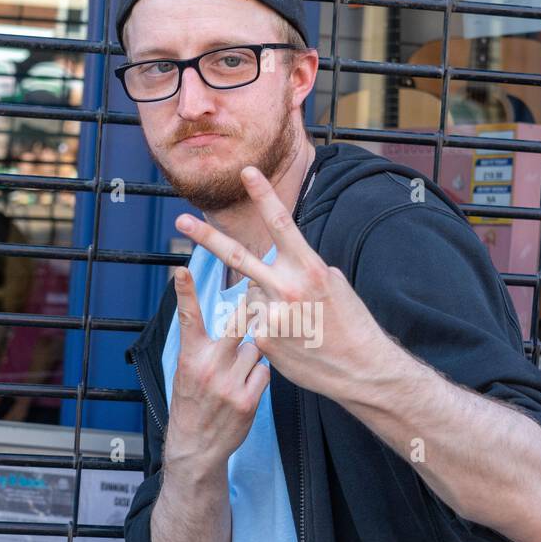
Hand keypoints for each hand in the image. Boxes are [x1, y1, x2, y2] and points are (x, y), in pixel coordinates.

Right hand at [165, 264, 270, 472]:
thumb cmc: (192, 402)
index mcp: (190, 357)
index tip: (180, 270)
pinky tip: (247, 388)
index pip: (187, 319)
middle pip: (237, 326)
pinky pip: (264, 373)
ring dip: (252, 356)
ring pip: (255, 350)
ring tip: (238, 373)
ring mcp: (229, 384)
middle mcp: (209, 367)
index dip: (184, 293)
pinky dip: (259, 377)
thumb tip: (230, 320)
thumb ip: (203, 347)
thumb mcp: (186, 371)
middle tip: (257, 297)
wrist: (195, 445)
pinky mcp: (248, 400)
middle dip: (250, 310)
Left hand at [174, 164, 385, 398]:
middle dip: (206, 237)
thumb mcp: (335, 284)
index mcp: (310, 268)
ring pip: (252, 294)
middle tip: (179, 221)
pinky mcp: (263, 339)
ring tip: (297, 321)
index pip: (282, 224)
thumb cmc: (352, 323)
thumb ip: (303, 268)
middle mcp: (287, 288)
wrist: (360, 369)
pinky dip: (268, 326)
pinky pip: (254, 321)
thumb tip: (279, 264)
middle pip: (238, 257)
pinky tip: (291, 339)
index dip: (264, 196)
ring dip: (266, 301)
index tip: (246, 172)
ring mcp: (271, 315)